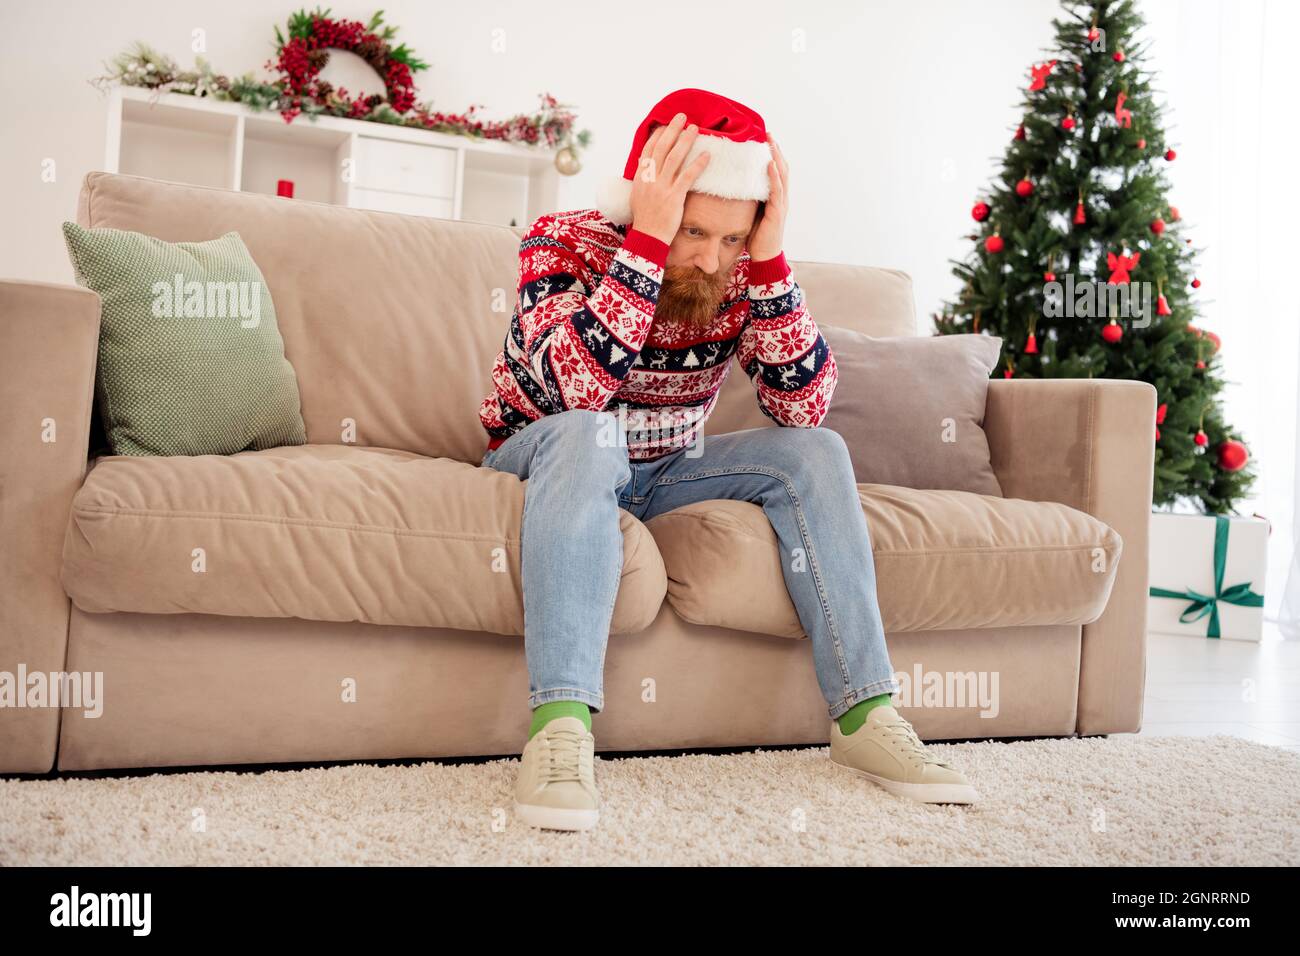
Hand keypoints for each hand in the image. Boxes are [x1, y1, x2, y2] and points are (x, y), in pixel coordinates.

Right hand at [630, 112, 711, 245]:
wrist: (647, 238)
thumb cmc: (645, 219)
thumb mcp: (638, 196)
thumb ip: (643, 179)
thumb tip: (646, 165)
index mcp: (640, 178)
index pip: (648, 150)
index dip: (658, 135)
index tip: (666, 124)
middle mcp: (649, 179)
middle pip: (661, 148)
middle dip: (672, 130)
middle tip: (682, 116)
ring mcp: (661, 188)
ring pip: (674, 158)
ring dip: (685, 140)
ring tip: (695, 128)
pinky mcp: (673, 198)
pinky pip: (687, 177)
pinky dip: (697, 164)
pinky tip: (707, 155)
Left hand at [748, 132, 787, 261]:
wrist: (764, 256)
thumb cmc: (756, 236)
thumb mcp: (750, 212)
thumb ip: (746, 198)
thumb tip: (730, 185)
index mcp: (774, 197)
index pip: (775, 170)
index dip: (772, 154)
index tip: (764, 139)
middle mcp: (781, 197)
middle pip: (782, 168)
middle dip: (776, 150)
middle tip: (768, 134)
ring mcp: (781, 204)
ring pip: (782, 175)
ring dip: (777, 158)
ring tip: (771, 143)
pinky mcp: (777, 212)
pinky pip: (777, 191)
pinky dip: (774, 177)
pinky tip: (769, 165)